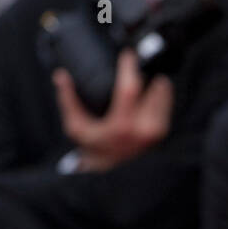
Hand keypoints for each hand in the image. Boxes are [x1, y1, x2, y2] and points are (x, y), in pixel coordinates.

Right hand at [52, 49, 173, 171]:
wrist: (112, 174)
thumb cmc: (94, 149)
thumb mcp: (76, 126)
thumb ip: (68, 100)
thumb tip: (60, 76)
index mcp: (122, 125)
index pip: (130, 88)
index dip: (130, 67)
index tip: (128, 54)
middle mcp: (143, 128)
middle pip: (154, 89)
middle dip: (147, 73)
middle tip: (139, 63)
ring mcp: (155, 132)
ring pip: (164, 97)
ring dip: (157, 84)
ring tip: (148, 75)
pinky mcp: (162, 134)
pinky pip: (167, 107)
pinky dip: (162, 96)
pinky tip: (156, 89)